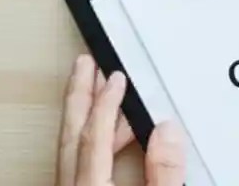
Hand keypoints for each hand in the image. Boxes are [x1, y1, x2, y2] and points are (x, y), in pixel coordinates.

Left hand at [56, 55, 185, 185]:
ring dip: (85, 116)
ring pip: (71, 147)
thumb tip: (167, 133)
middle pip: (71, 135)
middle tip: (84, 66)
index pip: (93, 137)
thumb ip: (164, 172)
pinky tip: (111, 137)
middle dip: (79, 96)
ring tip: (100, 91)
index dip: (106, 103)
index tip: (116, 78)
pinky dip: (89, 141)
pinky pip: (76, 162)